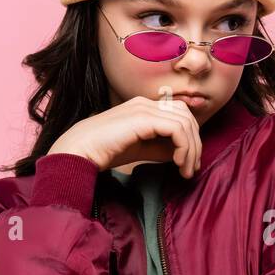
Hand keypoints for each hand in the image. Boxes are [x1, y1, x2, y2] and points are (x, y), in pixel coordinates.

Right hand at [48, 95, 202, 177]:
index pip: (180, 115)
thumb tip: (184, 154)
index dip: (191, 138)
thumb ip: (162, 148)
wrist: (80, 151)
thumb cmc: (105, 151)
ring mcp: (144, 108)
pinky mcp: (143, 118)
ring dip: (191, 149)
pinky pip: (177, 129)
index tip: (188, 164)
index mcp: (145, 107)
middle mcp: (146, 103)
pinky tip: (177, 163)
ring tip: (185, 170)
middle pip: (187, 116)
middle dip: (195, 144)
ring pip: (185, 123)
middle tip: (191, 169)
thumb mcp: (141, 149)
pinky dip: (183, 147)